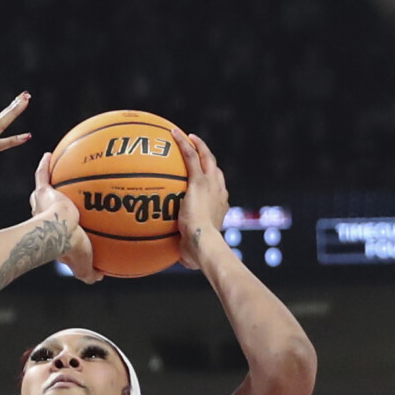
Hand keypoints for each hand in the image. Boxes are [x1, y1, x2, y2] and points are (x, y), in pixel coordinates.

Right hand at [30, 154, 100, 283]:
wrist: (60, 232)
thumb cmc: (71, 249)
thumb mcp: (85, 265)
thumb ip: (90, 273)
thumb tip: (98, 277)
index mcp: (55, 235)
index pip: (58, 230)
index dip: (63, 228)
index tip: (71, 225)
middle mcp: (44, 218)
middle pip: (46, 210)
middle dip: (51, 205)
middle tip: (62, 198)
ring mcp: (43, 204)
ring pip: (44, 192)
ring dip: (49, 183)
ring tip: (57, 171)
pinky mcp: (43, 192)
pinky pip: (42, 175)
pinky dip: (45, 165)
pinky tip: (49, 154)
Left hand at [171, 129, 230, 270]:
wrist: (204, 244)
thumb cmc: (199, 253)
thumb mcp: (192, 250)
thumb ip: (187, 250)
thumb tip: (179, 261)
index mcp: (221, 206)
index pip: (218, 189)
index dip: (212, 180)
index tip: (204, 177)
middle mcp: (219, 191)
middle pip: (215, 168)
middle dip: (208, 157)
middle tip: (198, 149)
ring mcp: (211, 184)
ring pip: (206, 157)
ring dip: (198, 145)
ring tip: (187, 137)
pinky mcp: (199, 181)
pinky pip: (191, 156)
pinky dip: (184, 143)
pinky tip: (173, 133)